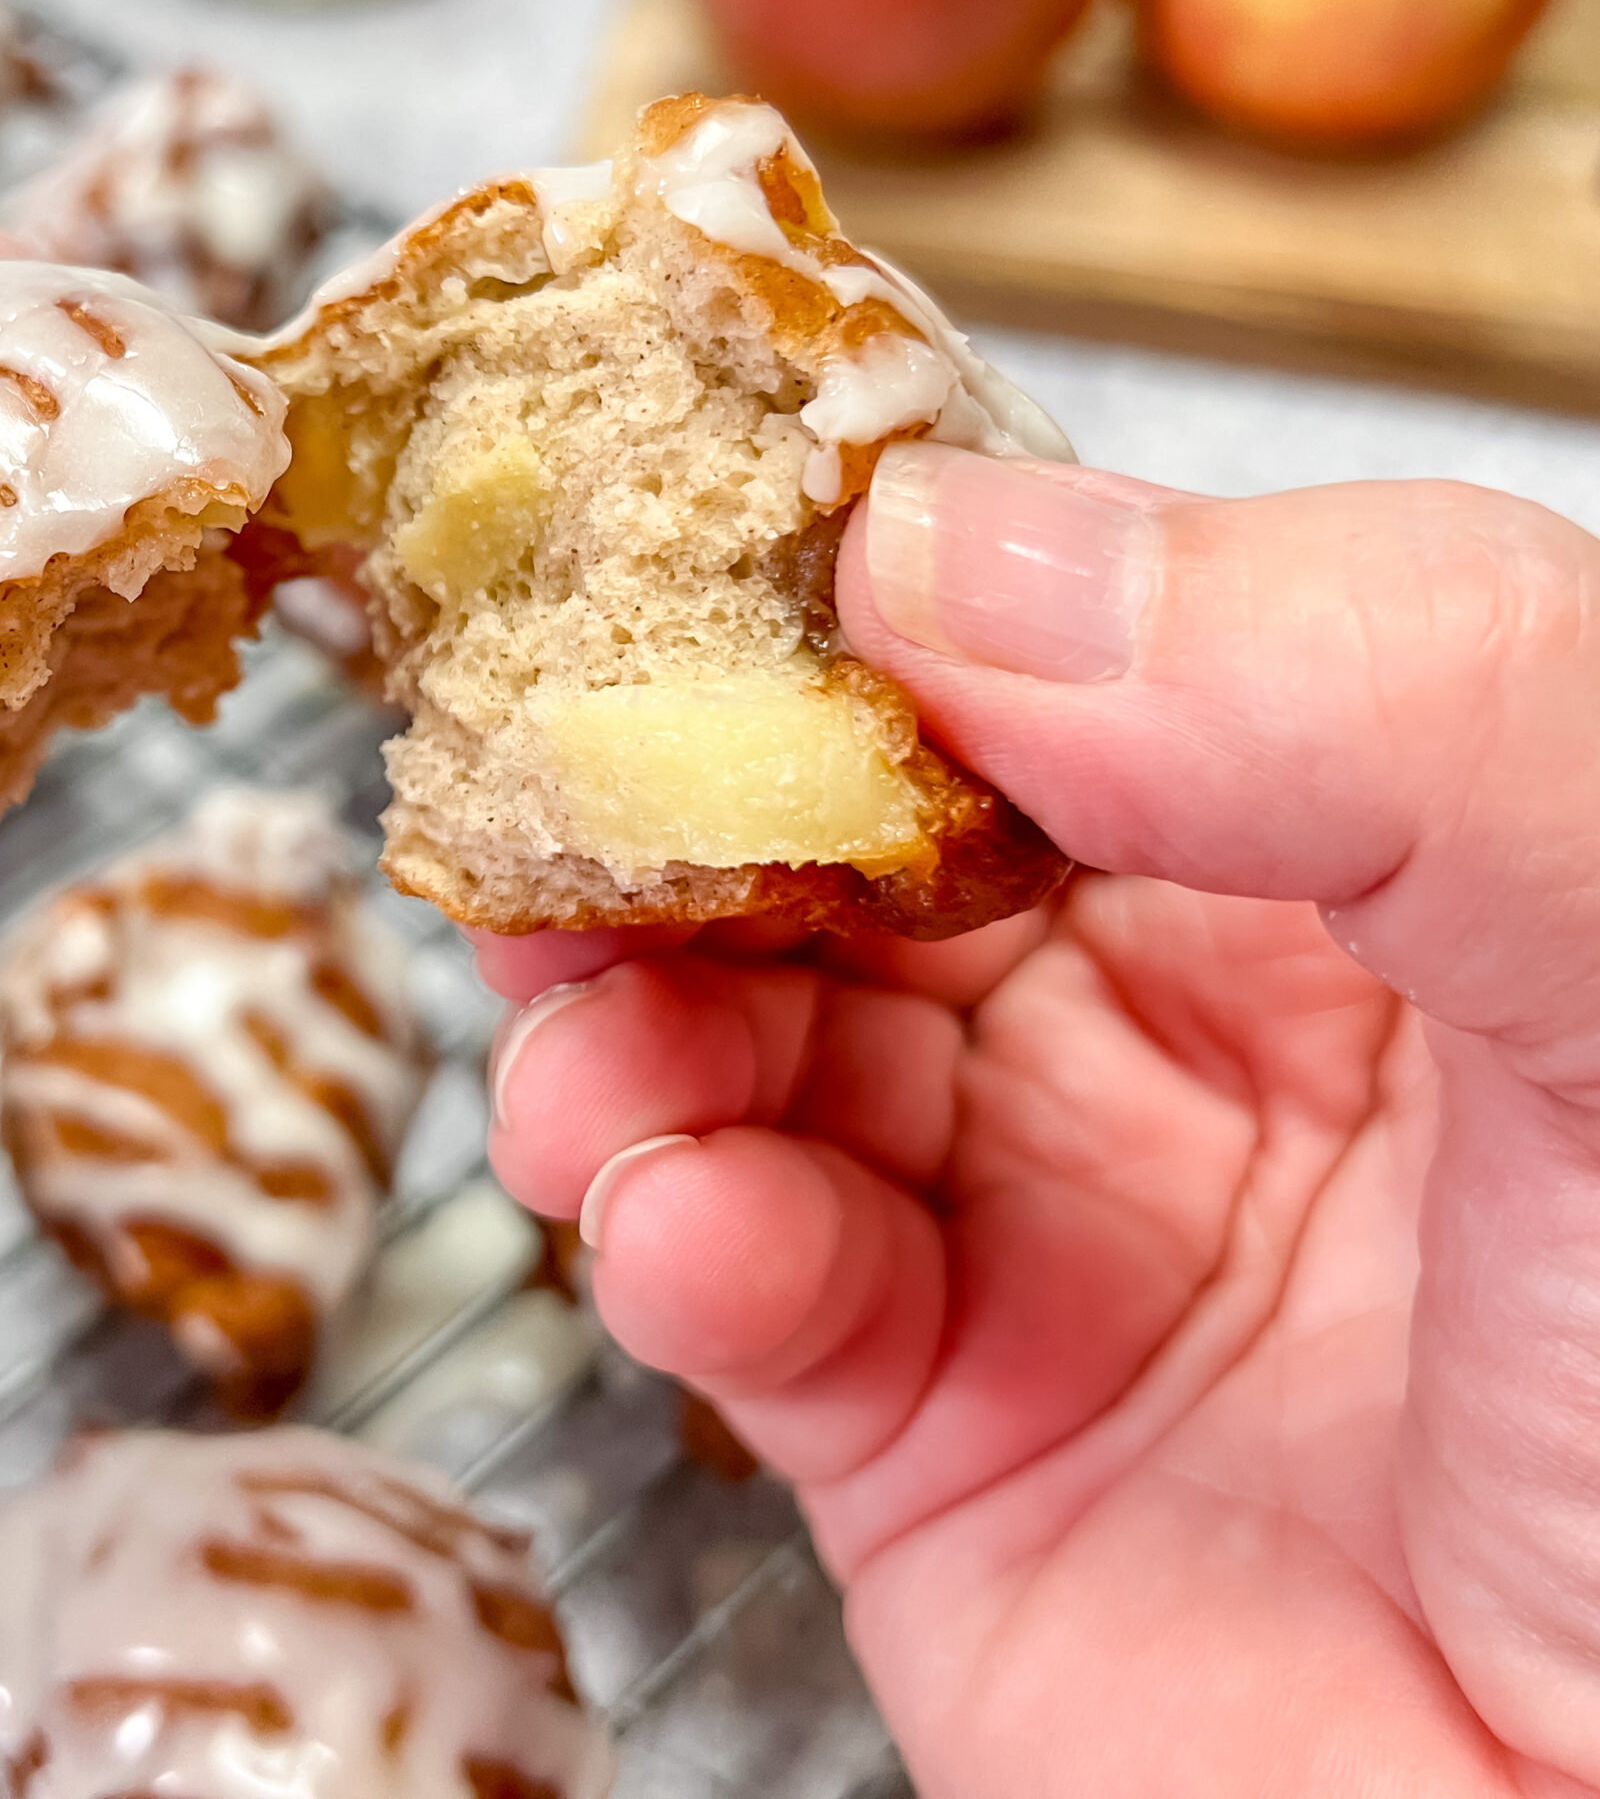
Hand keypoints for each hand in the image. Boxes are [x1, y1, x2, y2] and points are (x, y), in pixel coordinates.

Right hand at [483, 446, 1599, 1793]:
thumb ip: (1383, 694)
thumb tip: (947, 556)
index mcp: (1354, 829)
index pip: (1045, 625)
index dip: (856, 560)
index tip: (686, 505)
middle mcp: (1183, 1005)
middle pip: (846, 816)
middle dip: (682, 780)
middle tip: (555, 749)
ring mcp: (1046, 1213)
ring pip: (745, 1030)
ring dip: (626, 1003)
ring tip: (588, 1017)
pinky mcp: (935, 1433)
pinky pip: (746, 1282)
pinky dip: (672, 1231)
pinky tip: (691, 1224)